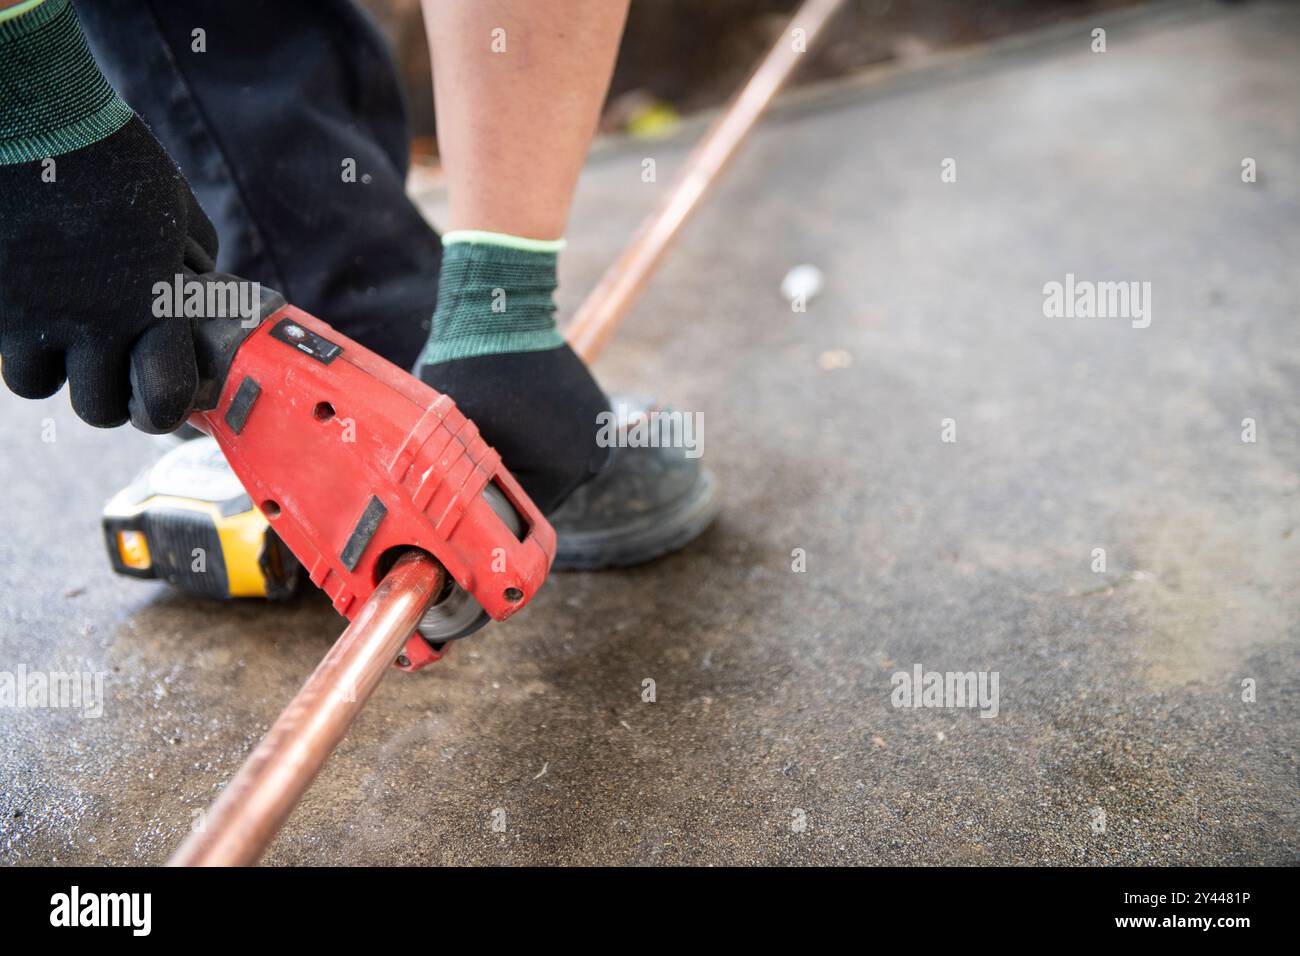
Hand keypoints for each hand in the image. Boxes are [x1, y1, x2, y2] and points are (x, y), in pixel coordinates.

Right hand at [0, 115, 218, 431]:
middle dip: (106, 395)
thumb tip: (198, 292)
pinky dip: (9, 339)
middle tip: (107, 367)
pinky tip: (24, 304)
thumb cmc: (110, 156)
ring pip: (38, 385)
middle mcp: (94, 319)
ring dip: (51, 368)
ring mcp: (32, 314)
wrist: (29, 118)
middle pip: (99, 409)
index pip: (165, 397)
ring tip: (59, 331)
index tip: (159, 398)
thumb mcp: (174, 208)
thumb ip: (190, 261)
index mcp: (152, 301)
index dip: (163, 408)